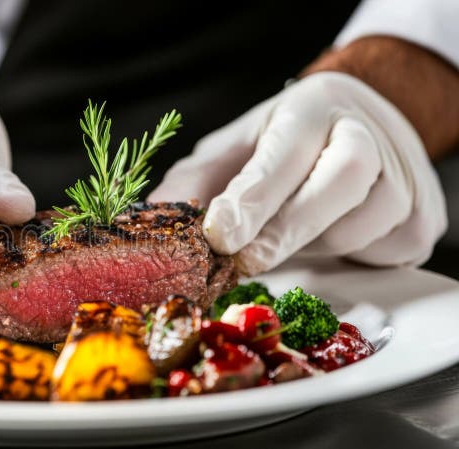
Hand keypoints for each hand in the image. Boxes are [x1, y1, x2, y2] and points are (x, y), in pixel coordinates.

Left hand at [149, 72, 446, 274]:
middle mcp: (365, 134)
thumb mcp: (233, 149)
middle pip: (338, 183)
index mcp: (309, 110)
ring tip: (290, 229)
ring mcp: (403, 176)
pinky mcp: (422, 219)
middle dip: (284, 230)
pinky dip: (345, 257)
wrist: (360, 127)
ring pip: (356, 229)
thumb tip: (151, 220)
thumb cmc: (282, 144)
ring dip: (310, 246)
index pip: (281, 155)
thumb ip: (194, 182)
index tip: (218, 235)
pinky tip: (328, 235)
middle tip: (243, 261)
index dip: (250, 199)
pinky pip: (380, 255)